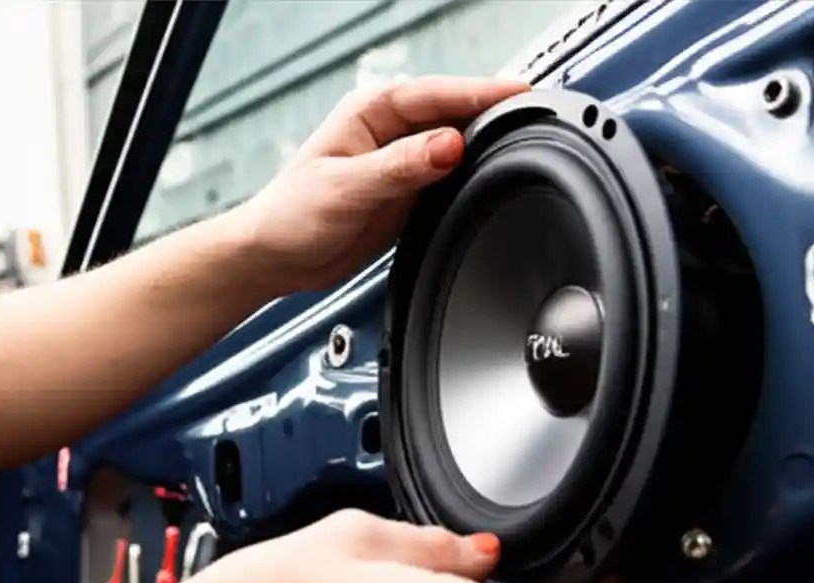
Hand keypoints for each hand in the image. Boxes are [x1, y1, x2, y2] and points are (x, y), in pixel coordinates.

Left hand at [235, 76, 529, 294]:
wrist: (275, 259)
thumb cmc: (290, 215)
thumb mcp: (347, 188)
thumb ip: (402, 167)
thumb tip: (449, 145)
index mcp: (372, 111)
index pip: (440, 94)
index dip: (483, 94)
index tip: (521, 95)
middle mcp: (392, 131)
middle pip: (458, 116)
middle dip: (495, 119)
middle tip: (538, 124)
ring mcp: (405, 161)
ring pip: (460, 148)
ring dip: (488, 151)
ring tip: (527, 151)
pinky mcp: (411, 192)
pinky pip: (453, 179)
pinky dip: (474, 180)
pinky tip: (494, 183)